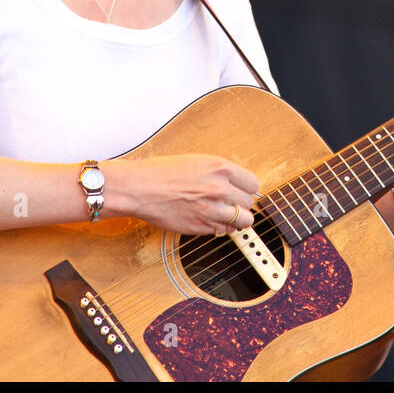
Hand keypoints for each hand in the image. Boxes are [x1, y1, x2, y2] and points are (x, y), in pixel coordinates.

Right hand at [110, 154, 259, 235]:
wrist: (140, 188)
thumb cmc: (163, 172)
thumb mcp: (198, 161)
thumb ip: (220, 173)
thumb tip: (237, 184)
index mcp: (221, 168)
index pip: (253, 184)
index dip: (247, 188)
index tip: (241, 191)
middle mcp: (220, 189)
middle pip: (249, 203)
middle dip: (240, 204)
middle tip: (229, 203)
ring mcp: (211, 210)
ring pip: (243, 221)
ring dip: (236, 219)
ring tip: (224, 214)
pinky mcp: (201, 227)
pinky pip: (224, 231)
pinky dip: (221, 228)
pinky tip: (210, 220)